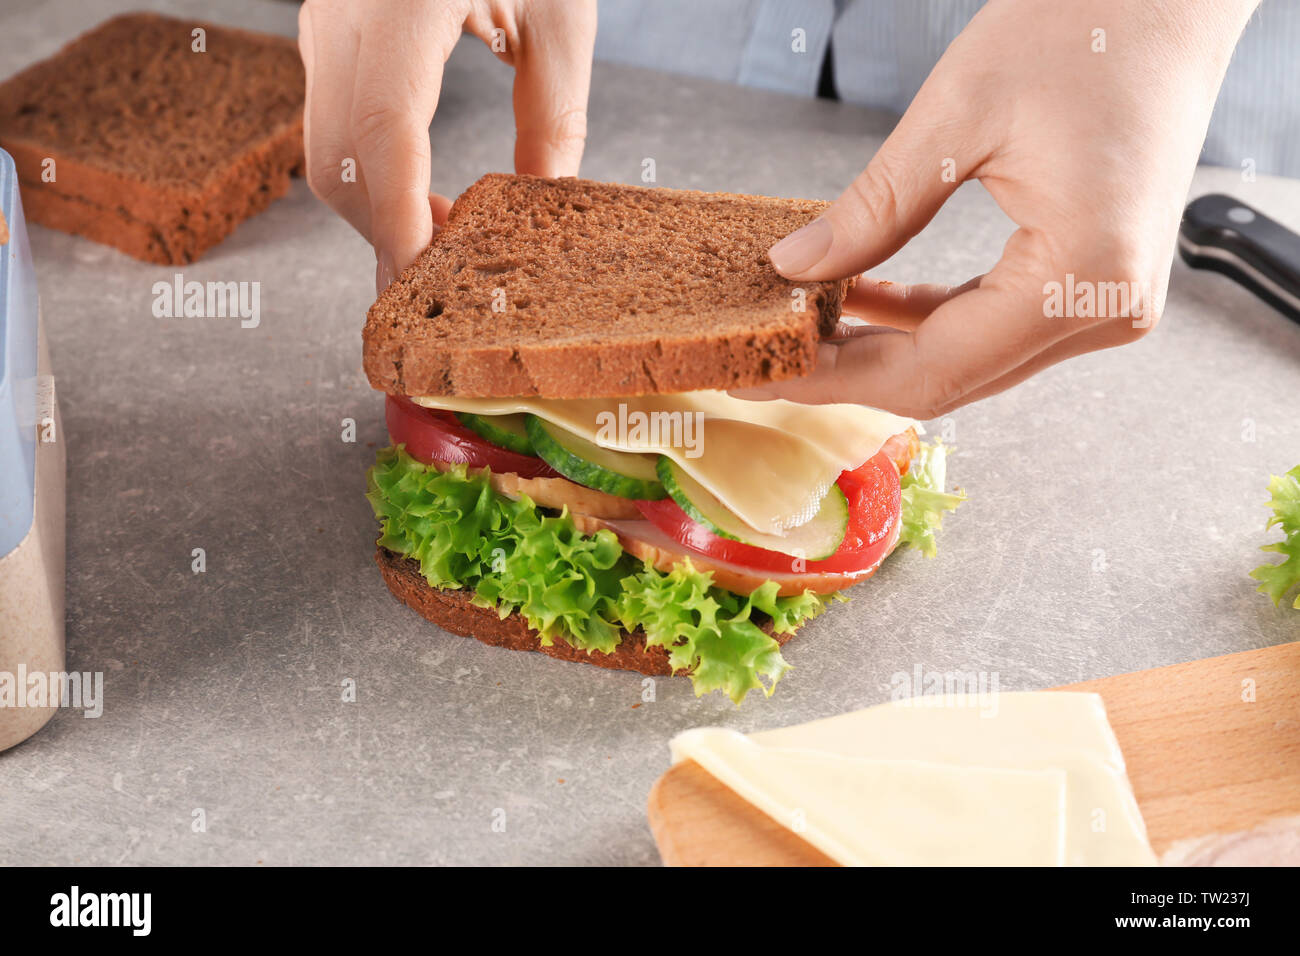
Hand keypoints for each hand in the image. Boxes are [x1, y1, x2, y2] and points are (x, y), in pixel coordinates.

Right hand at [297, 0, 596, 289]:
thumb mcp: (560, 18)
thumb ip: (553, 117)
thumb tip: (542, 208)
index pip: (385, 131)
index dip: (400, 217)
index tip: (427, 279)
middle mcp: (345, 11)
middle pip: (340, 159)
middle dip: (387, 233)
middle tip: (451, 279)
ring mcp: (324, 22)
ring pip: (326, 152)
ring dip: (378, 213)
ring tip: (447, 240)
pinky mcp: (328, 34)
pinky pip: (333, 125)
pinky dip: (372, 178)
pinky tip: (423, 198)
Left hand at [741, 0, 1258, 418]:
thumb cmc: (1087, 26)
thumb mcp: (958, 115)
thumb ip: (874, 208)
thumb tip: (795, 267)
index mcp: (1084, 278)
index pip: (934, 369)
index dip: (838, 379)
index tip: (768, 372)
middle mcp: (1106, 310)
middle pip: (950, 378)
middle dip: (852, 371)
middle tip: (771, 357)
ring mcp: (1106, 303)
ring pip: (967, 359)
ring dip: (884, 345)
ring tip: (806, 323)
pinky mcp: (1094, 282)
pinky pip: (991, 323)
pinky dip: (925, 317)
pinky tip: (864, 294)